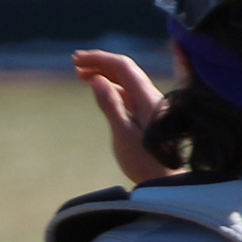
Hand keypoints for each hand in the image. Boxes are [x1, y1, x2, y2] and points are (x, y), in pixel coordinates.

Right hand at [73, 49, 179, 183]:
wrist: (167, 183)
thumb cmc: (146, 162)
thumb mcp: (122, 135)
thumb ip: (111, 105)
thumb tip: (97, 80)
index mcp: (146, 98)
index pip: (123, 67)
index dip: (99, 59)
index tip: (77, 59)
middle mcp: (151, 97)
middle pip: (125, 70)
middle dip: (100, 63)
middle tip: (75, 62)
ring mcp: (150, 105)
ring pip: (126, 80)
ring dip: (105, 74)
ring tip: (82, 74)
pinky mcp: (148, 114)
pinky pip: (128, 92)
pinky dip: (112, 87)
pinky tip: (100, 89)